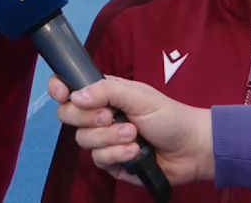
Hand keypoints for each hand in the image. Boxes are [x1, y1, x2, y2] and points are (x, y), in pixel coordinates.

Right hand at [48, 74, 214, 186]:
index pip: (68, 88)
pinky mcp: (111, 162)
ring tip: (134, 135)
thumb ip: (105, 91)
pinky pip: (99, 160)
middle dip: (89, 118)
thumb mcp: (138, 95)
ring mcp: (103, 140)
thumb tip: (74, 96)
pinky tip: (136, 152)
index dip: (58, 89)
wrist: (191, 148)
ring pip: (84, 141)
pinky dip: (118, 155)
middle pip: (68, 116)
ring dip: (110, 138)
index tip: (63, 95)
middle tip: (111, 116)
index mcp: (103, 93)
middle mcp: (98, 115)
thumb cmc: (168, 115)